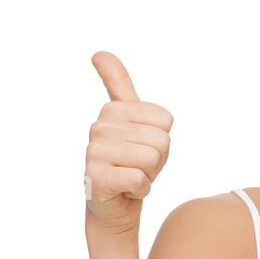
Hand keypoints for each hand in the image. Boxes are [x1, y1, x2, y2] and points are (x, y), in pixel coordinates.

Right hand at [84, 52, 173, 235]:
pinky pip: (140, 180)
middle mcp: (99, 127)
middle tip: (137, 166)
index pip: (165, 121)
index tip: (142, 147)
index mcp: (112, 110)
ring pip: (151, 159)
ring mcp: (94, 152)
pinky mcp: (95, 178)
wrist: (115, 206)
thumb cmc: (130, 162)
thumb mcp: (133, 120)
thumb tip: (99, 52)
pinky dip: (141, 191)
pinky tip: (126, 191)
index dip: (162, 140)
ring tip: (130, 177)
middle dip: (157, 160)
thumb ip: (118, 84)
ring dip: (149, 175)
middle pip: (161, 140)